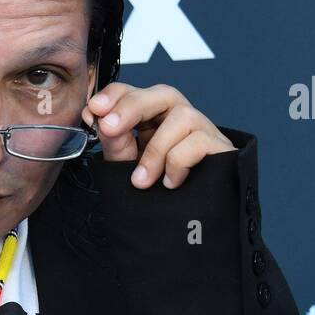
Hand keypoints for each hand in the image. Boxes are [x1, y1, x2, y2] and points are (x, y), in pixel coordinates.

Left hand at [81, 82, 235, 187]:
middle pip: (162, 93)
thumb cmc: (160, 193)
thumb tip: (99, 119)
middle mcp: (179, 119)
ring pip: (182, 116)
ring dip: (155, 149)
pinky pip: (198, 141)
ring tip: (142, 180)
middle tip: (109, 127)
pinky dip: (177, 162)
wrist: (191, 222)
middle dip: (131, 107)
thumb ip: (115, 143)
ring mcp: (203, 131)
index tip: (94, 109)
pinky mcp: (220, 148)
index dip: (115, 95)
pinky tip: (170, 182)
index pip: (136, 92)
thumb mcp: (128, 167)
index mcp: (154, 119)